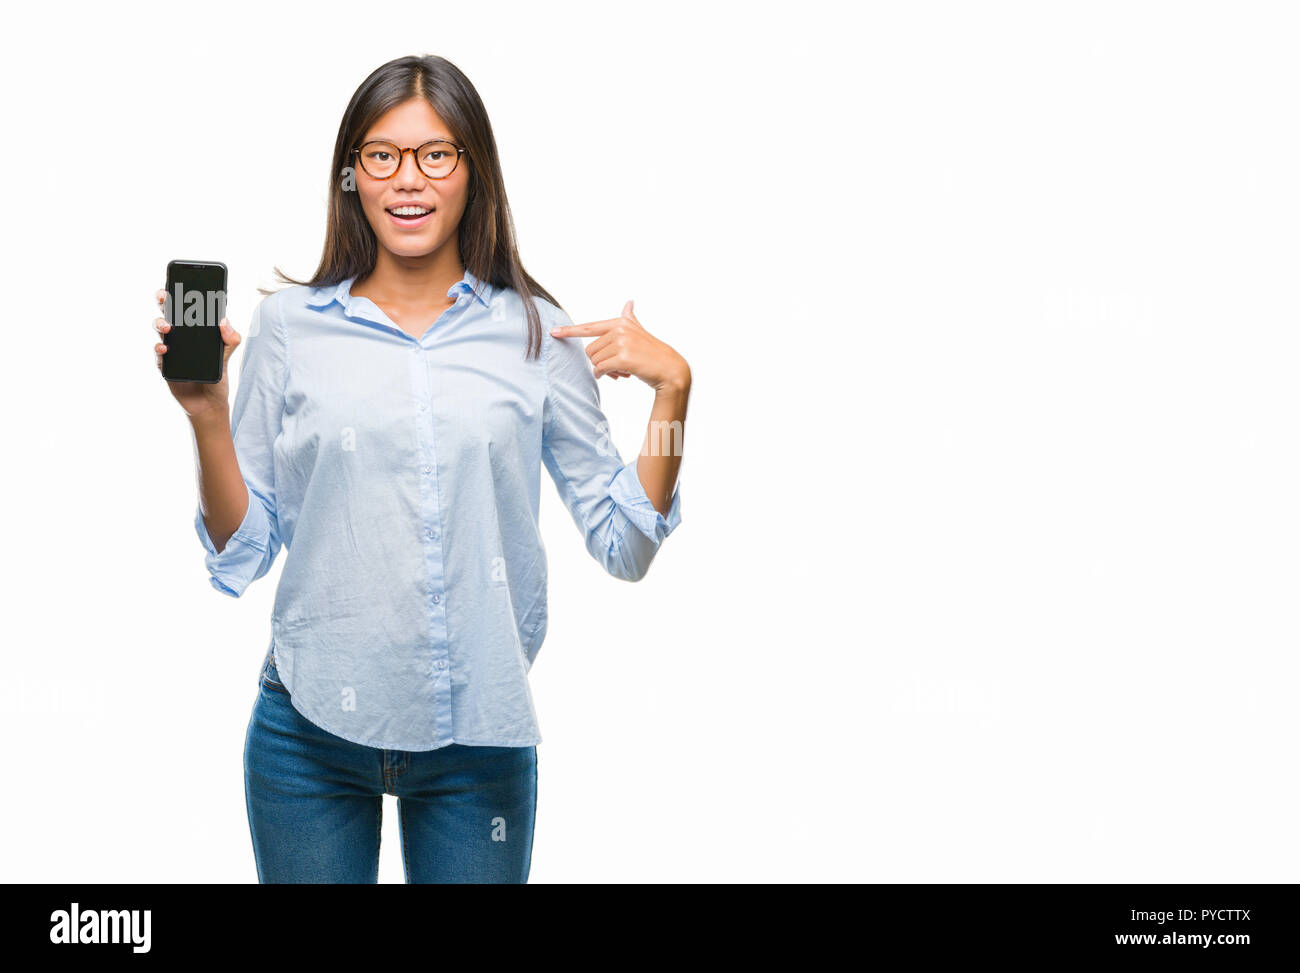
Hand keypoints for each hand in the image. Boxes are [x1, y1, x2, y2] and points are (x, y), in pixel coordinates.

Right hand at [153, 286, 241, 420]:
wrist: (209, 402)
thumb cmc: (217, 375)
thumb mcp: (227, 355)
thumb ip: (230, 338)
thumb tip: (224, 321)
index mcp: (196, 331)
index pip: (187, 309)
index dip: (182, 295)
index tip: (179, 284)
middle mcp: (181, 336)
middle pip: (169, 314)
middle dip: (165, 302)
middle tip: (165, 296)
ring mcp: (172, 349)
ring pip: (160, 330)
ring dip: (161, 324)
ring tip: (168, 326)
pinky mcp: (165, 364)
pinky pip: (158, 353)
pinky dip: (159, 348)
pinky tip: (165, 348)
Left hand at [549, 300, 689, 390]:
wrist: (670, 368)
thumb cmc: (651, 352)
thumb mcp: (639, 331)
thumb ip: (630, 317)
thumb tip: (629, 302)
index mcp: (620, 323)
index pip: (589, 327)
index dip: (569, 331)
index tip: (553, 332)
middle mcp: (619, 329)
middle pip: (590, 350)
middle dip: (599, 361)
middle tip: (616, 367)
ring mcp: (621, 342)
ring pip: (595, 361)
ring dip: (604, 370)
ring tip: (621, 371)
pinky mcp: (623, 358)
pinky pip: (600, 369)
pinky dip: (604, 376)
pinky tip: (618, 377)